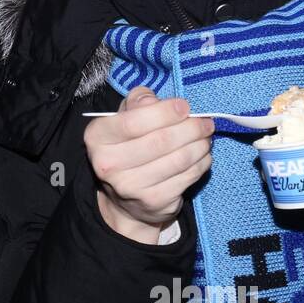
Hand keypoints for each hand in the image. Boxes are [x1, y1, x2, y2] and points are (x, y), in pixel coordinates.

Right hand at [86, 86, 213, 242]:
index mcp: (97, 137)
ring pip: (179, 159)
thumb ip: (138, 101)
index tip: (185, 107)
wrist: (125, 199)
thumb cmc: (128, 145)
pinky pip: (187, 176)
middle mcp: (108, 164)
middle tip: (205, 122)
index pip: (134, 121)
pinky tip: (202, 155)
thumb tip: (153, 101)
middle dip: (191, 128)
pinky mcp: (153, 201)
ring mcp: (130, 186)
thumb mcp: (125, 117)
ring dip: (200, 145)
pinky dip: (202, 162)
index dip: (165, 112)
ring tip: (206, 137)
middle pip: (161, 141)